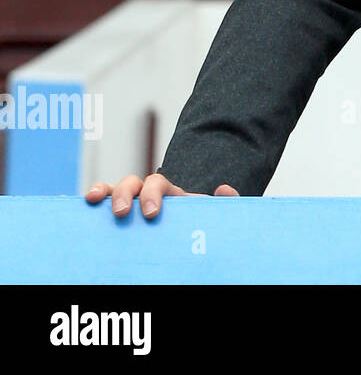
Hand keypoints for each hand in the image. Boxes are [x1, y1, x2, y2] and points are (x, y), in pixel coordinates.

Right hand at [85, 173, 238, 219]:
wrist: (188, 236)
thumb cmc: (198, 224)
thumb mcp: (213, 214)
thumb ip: (225, 203)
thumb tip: (224, 189)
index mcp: (169, 193)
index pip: (158, 183)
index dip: (152, 194)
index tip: (151, 213)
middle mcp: (145, 195)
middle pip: (131, 182)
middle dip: (124, 193)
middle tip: (122, 213)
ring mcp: (128, 205)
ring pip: (111, 190)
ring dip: (102, 191)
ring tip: (92, 200)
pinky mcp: (115, 220)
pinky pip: (98, 210)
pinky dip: (87, 207)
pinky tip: (76, 209)